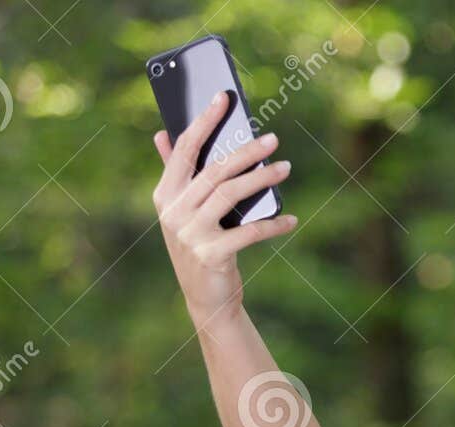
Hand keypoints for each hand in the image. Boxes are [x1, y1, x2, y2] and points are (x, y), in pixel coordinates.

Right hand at [151, 89, 295, 327]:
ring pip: (231, 196)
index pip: (184, 150)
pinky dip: (273, 225)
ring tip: (285, 168)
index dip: (204, 122)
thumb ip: (175, 174)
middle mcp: (174, 212)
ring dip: (262, 180)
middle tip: (272, 139)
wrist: (207, 300)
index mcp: (166, 195)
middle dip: (245, 152)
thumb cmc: (202, 248)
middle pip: (214, 171)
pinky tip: (292, 220)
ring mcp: (190, 234)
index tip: (223, 98)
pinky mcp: (211, 254)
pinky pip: (248, 232)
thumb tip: (162, 134)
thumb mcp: (184, 212)